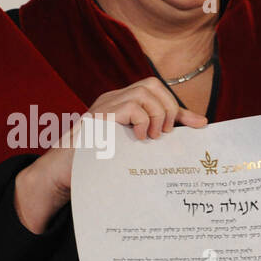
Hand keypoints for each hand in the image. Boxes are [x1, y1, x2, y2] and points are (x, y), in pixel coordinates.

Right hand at [14, 77, 206, 232]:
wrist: (60, 177)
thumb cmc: (94, 168)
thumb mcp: (128, 152)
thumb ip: (151, 142)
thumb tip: (185, 141)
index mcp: (119, 107)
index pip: (156, 95)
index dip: (179, 109)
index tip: (201, 126)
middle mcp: (111, 100)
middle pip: (153, 84)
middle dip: (169, 107)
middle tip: (165, 135)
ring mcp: (104, 105)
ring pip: (146, 90)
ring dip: (158, 114)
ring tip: (152, 138)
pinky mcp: (100, 116)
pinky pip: (133, 105)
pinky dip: (144, 121)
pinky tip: (141, 139)